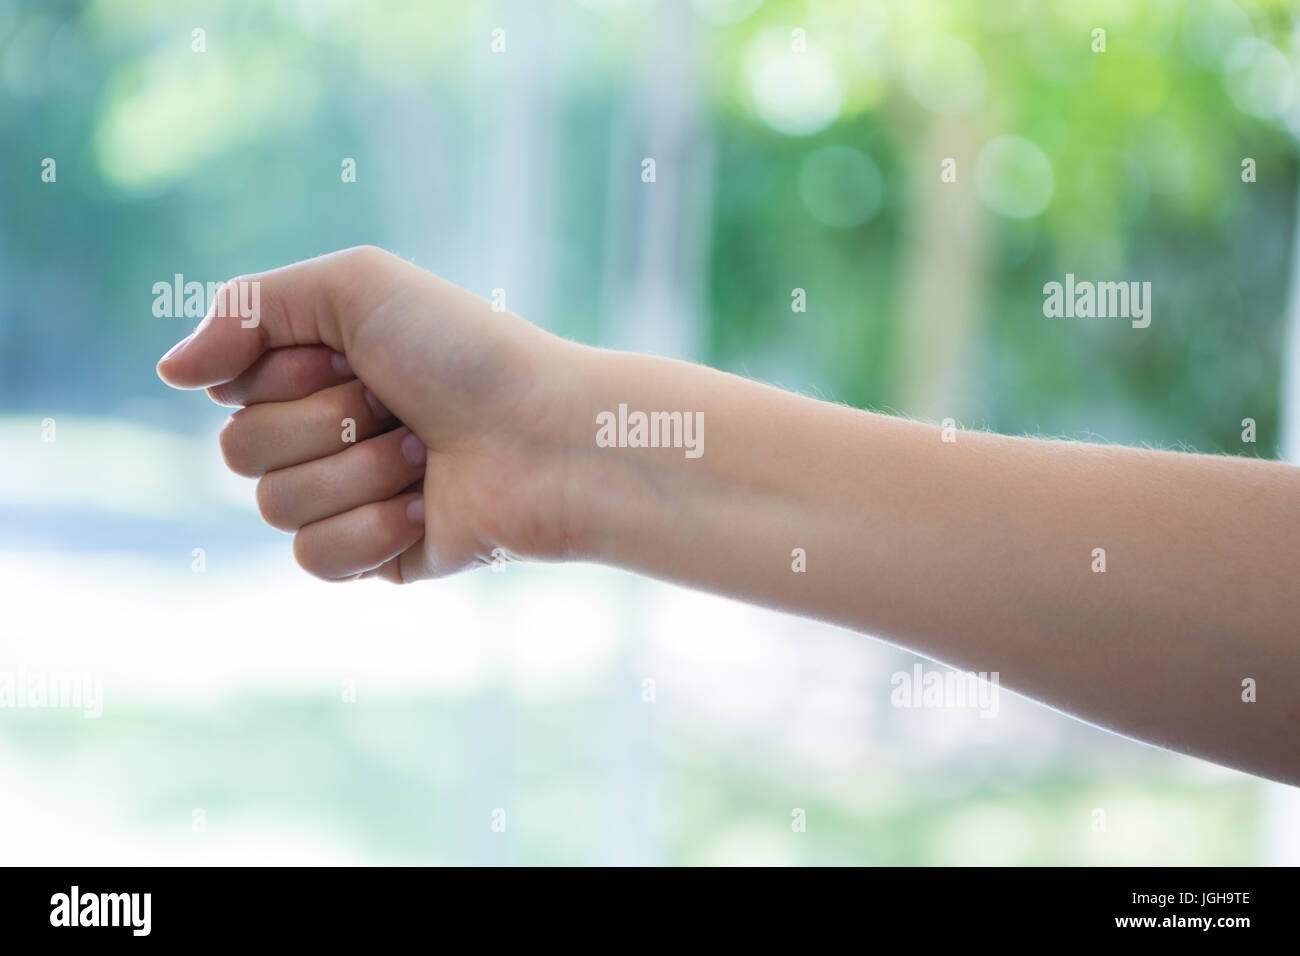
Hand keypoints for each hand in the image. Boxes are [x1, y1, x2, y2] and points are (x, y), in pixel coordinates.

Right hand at [158, 246, 593, 581]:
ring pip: (275, 506)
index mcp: (315, 374)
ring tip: (425, 455)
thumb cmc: (465, 352)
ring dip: (358, 471)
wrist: (547, 436)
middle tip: (398, 407)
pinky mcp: (374, 558)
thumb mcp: (354, 287)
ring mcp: (348, 499)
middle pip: (238, 452)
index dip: (282, 375)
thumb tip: (168, 373)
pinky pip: (314, 559)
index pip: (227, 388)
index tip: (351, 358)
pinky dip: (371, 528)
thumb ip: (246, 309)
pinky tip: (424, 508)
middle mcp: (324, 435)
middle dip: (325, 423)